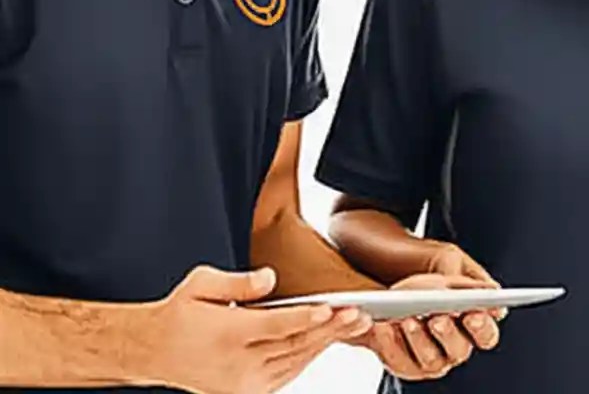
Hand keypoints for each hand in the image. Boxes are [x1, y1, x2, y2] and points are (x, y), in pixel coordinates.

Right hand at [133, 265, 371, 393]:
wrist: (154, 352)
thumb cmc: (181, 313)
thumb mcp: (200, 285)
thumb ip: (237, 283)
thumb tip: (269, 280)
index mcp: (226, 335)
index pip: (274, 326)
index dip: (304, 318)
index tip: (330, 309)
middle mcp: (237, 364)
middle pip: (293, 344)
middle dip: (330, 328)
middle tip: (360, 313)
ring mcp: (244, 383)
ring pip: (296, 359)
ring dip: (327, 341)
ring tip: (355, 323)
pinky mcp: (249, 391)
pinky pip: (288, 371)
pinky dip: (310, 355)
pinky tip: (329, 338)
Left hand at [354, 243, 503, 380]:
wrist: (390, 300)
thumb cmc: (425, 288)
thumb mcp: (446, 275)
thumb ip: (468, 283)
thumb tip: (490, 289)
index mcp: (473, 327)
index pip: (486, 335)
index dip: (482, 327)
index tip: (472, 314)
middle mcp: (456, 348)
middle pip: (460, 350)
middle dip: (449, 334)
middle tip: (438, 319)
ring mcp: (432, 360)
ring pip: (431, 360)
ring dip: (419, 339)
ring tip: (408, 320)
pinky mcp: (406, 366)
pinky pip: (400, 362)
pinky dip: (391, 343)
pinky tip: (386, 325)